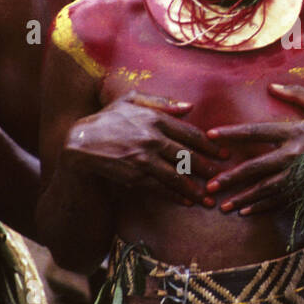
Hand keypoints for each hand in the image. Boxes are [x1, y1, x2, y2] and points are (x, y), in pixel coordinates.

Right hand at [64, 91, 226, 205]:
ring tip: (210, 199)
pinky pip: (160, 187)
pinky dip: (175, 196)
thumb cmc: (107, 120)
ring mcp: (143, 158)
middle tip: (221, 178)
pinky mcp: (134, 175)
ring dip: (195, 189)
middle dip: (208, 169)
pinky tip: (187, 202)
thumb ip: (161, 101)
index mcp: (155, 118)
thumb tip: (190, 106)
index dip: (210, 146)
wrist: (79, 144)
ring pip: (177, 175)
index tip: (224, 154)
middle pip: (188, 156)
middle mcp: (152, 138)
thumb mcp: (130, 101)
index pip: (191, 133)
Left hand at [205, 83, 303, 214]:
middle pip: (256, 166)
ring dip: (243, 197)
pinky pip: (280, 201)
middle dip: (231, 177)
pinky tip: (245, 211)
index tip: (211, 134)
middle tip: (210, 184)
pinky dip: (262, 207)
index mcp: (295, 132)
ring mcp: (300, 176)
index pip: (257, 131)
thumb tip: (272, 86)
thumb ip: (297, 93)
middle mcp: (294, 156)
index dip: (232, 133)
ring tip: (222, 205)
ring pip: (265, 189)